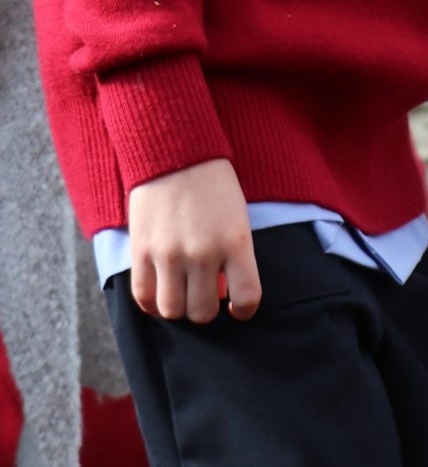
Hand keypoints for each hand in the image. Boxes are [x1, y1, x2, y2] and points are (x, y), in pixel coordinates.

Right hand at [128, 158, 260, 322]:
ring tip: (183, 294)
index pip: (247, 298)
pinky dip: (153, 305)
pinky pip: (143, 297)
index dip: (244, 311)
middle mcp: (202, 252)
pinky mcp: (141, 250)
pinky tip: (162, 295)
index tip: (237, 309)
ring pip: (172, 311)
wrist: (176, 154)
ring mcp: (168, 253)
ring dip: (179, 309)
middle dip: (207, 310)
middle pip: (203, 312)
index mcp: (236, 243)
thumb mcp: (237, 221)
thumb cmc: (214, 189)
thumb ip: (233, 259)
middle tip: (206, 295)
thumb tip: (220, 296)